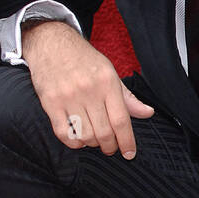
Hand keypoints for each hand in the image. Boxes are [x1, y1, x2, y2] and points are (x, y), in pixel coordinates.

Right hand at [21, 20, 153, 157]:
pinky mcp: (50, 103)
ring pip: (85, 135)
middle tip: (111, 147)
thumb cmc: (84, 60)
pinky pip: (63, 133)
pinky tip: (79, 139)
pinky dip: (74, 142)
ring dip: (92, 144)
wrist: (52, 43)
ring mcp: (68, 97)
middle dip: (110, 146)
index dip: (127, 141)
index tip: (129, 154)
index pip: (121, 120)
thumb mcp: (110, 73)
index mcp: (107, 83)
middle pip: (104, 132)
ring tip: (95, 140)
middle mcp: (89, 91)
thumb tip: (148, 113)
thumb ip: (127, 97)